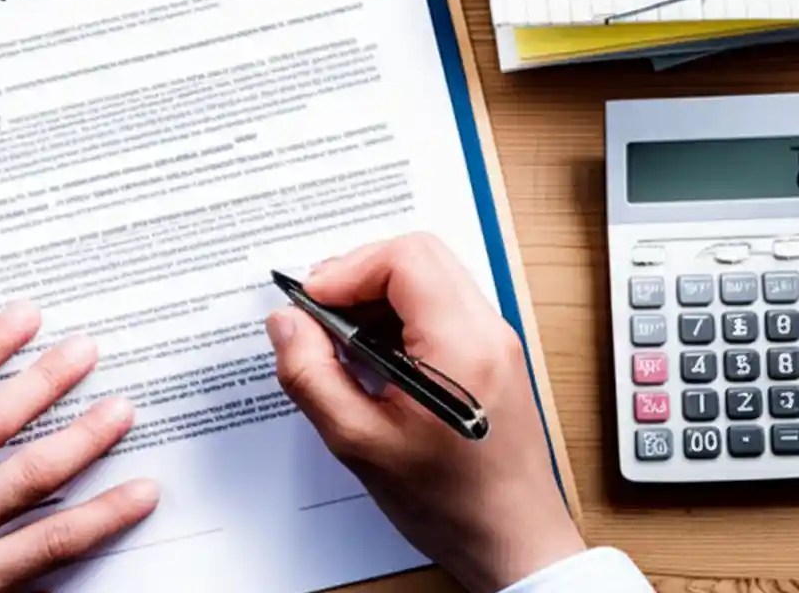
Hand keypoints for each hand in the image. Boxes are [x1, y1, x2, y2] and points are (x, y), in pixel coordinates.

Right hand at [266, 235, 582, 592]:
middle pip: (418, 256)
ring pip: (428, 278)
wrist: (512, 541)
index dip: (348, 269)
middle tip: (319, 313)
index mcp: (462, 344)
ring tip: (340, 341)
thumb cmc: (449, 503)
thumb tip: (286, 324)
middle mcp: (487, 330)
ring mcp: (494, 340)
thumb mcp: (360, 443)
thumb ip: (313, 376)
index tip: (311, 302)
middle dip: (359, 274)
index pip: (405, 259)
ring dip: (376, 295)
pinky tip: (370, 357)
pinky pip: (439, 308)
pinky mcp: (490, 355)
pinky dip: (397, 316)